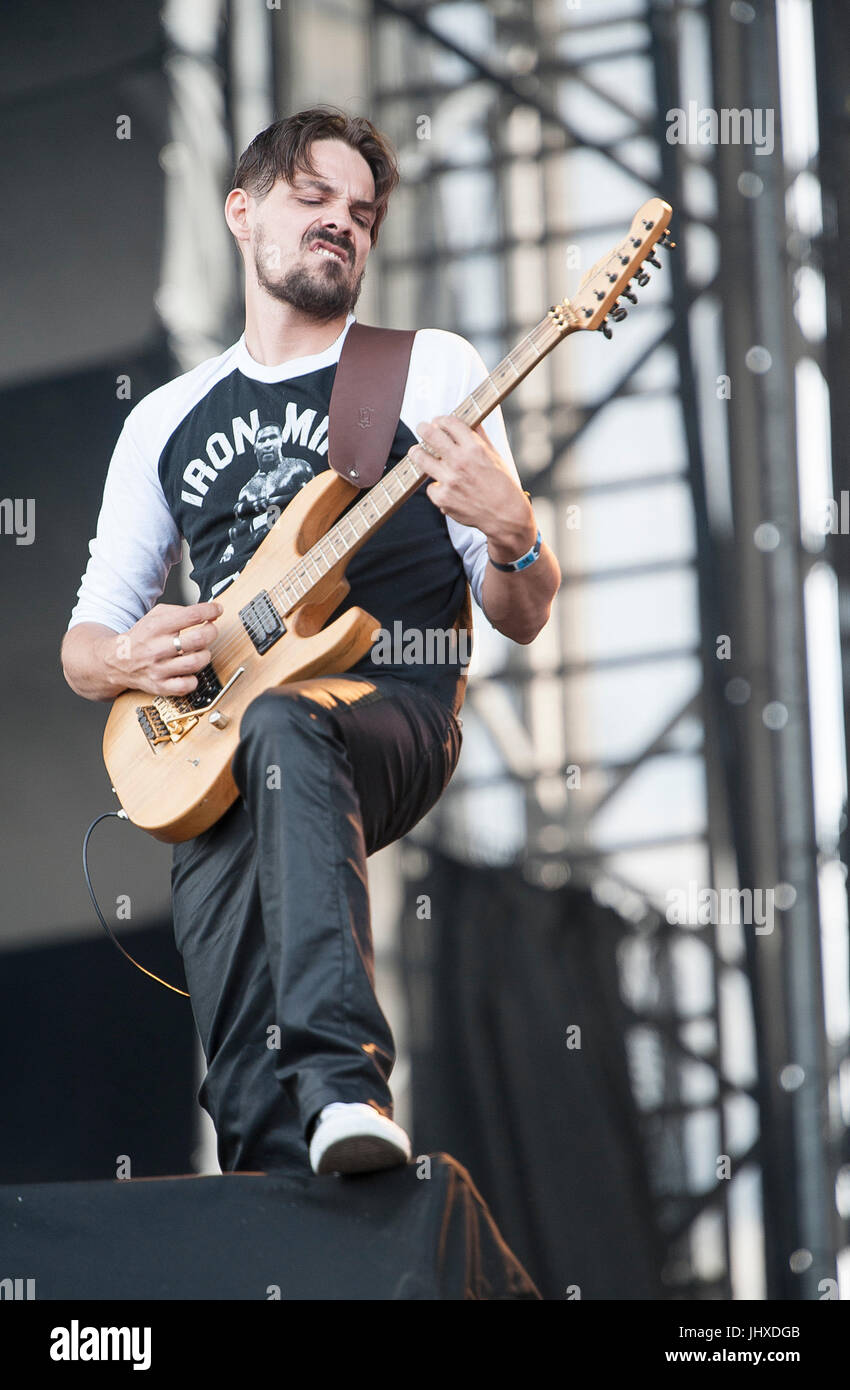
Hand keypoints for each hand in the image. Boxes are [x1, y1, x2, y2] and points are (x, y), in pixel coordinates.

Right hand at [101, 602, 222, 696]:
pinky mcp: (160, 686)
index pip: (191, 616)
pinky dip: (194, 678)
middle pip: (198, 639)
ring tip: (201, 651)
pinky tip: (190, 671)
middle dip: (211, 632)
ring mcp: (159, 669)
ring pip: (196, 662)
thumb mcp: (154, 616)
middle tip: (211, 630)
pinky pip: (187, 685)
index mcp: (156, 627)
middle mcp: (157, 648)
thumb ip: (179, 611)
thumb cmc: (141, 638)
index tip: (216, 610)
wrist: (116, 661)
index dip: (210, 611)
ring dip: (205, 655)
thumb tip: (208, 612)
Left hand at [410, 416, 535, 548]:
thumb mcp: (495, 456)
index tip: (438, 421)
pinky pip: (431, 486)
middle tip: (422, 428)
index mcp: (474, 448)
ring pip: (421, 458)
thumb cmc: (503, 486)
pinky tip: (445, 488)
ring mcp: (449, 480)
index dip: (441, 420)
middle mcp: (459, 462)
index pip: (450, 423)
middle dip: (423, 428)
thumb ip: (480, 438)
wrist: (505, 516)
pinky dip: (437, 487)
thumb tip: (472, 421)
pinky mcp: (442, 498)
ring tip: (416, 451)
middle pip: (430, 435)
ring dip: (417, 452)